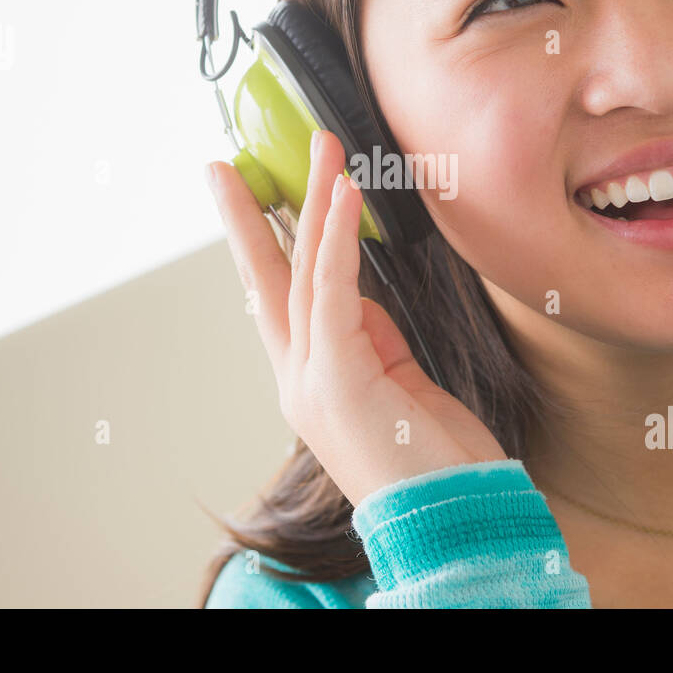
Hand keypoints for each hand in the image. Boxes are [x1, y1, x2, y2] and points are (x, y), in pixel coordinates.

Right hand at [205, 129, 507, 506]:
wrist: (451, 521)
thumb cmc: (432, 461)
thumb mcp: (399, 385)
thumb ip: (373, 337)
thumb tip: (359, 292)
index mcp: (312, 380)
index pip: (278, 297)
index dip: (262, 244)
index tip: (250, 200)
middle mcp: (301, 378)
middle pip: (266, 279)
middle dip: (245, 218)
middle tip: (222, 168)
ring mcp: (313, 380)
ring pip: (305, 273)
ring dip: (313, 204)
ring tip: (322, 151)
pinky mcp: (340, 377)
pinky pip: (335, 292)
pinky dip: (337, 239)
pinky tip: (342, 196)